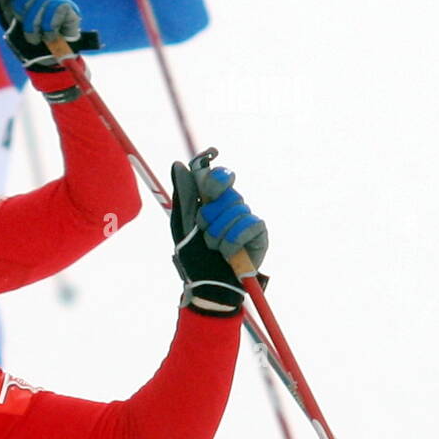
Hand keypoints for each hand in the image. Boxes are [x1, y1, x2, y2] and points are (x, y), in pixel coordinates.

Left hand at [0, 0, 80, 67]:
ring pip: (42, 1)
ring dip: (34, 26)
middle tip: (24, 24)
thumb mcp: (9, 16)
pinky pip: (55, 10)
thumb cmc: (25, 39)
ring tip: (36, 38)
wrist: (42, 60)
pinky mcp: (69, 9)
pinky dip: (49, 29)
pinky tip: (50, 37)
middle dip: (22, 8)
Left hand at [170, 148, 267, 315]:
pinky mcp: (259, 231)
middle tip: (204, 228)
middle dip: (209, 210)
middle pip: (223, 187)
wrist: (208, 286)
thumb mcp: (182, 227)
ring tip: (214, 248)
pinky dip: (233, 240)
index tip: (210, 152)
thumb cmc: (194, 258)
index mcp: (209, 201)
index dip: (210, 163)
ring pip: (234, 207)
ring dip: (218, 232)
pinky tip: (229, 253)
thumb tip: (179, 164)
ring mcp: (245, 216)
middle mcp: (229, 205)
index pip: (211, 174)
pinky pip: (247, 224)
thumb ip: (184, 196)